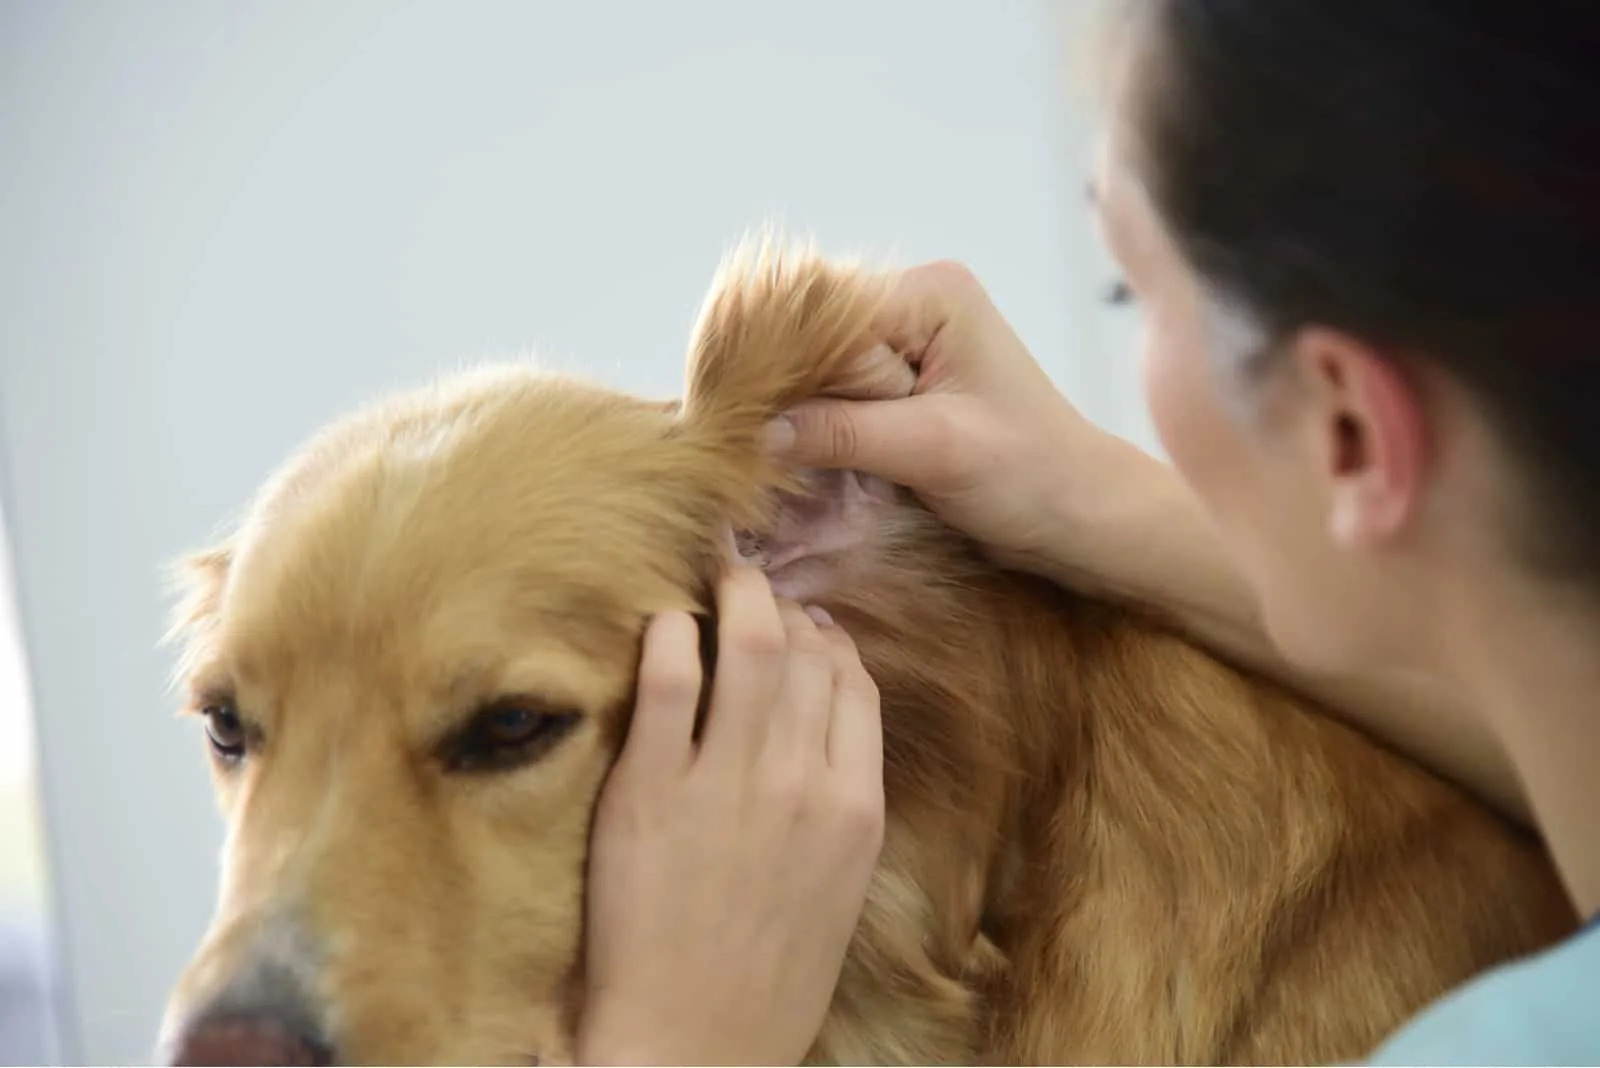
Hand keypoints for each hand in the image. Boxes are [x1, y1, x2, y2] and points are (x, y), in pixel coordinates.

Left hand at [577, 566, 884, 1065]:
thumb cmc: (769, 973)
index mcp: (852, 806)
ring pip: (749, 646)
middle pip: (806, 652)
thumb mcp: (836, 886)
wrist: (696, 1045)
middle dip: (780, 604)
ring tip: (719, 577)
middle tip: (752, 586)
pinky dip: (671, 636)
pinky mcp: (649, 792)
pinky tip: (665, 625)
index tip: (802, 625)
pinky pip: (668, 683)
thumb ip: (838, 799)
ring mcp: (726, 784)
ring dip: (735, 595)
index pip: (852, 683)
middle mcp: (800, 783)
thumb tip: (825, 723)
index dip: (826, 639)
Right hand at [769, 261, 1120, 571]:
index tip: (731, 414)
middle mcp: (911, 304)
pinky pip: (830, 398)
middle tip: (741, 446)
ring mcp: (902, 345)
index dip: (775, 362)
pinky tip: (794, 463)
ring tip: (764, 460)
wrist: (1083, 516)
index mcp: (930, 294)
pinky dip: (812, 431)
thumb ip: (845, 433)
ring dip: (792, 416)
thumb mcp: (935, 451)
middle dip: (779, 392)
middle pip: (808, 337)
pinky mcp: (897, 387)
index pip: (820, 310)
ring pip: (812, 371)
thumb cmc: (1033, 476)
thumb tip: (756, 432)